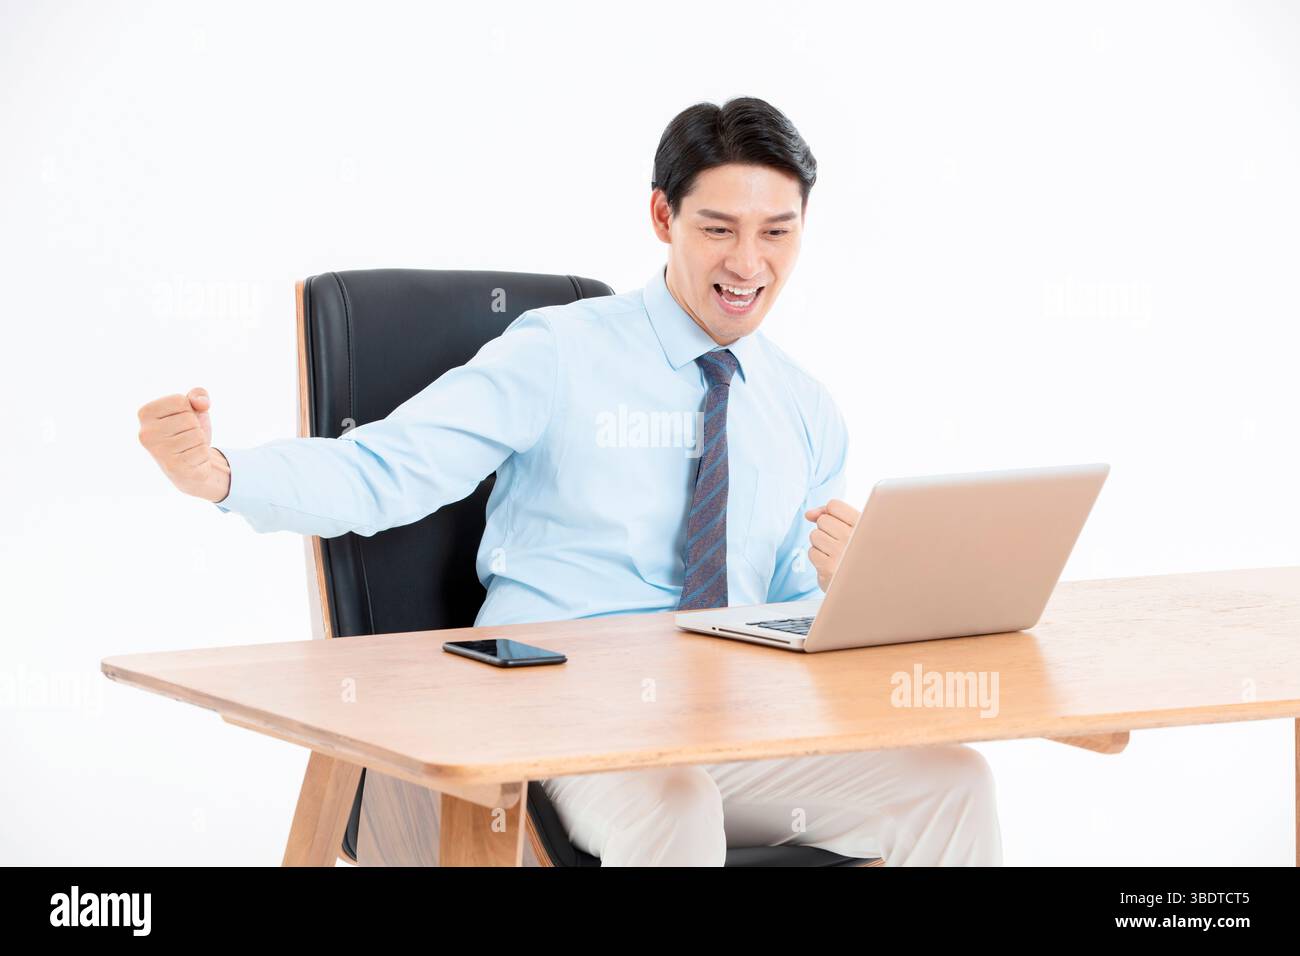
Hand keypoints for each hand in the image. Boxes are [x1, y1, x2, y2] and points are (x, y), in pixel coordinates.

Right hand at [137, 387, 231, 502]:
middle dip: (195, 426)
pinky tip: (192, 460)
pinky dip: (203, 455)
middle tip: (186, 437)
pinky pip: (202, 451)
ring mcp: (158, 451)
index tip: (180, 421)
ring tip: (189, 448)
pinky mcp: (173, 467)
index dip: (189, 410)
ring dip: (200, 441)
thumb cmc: (189, 432)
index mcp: (145, 413)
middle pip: (189, 418)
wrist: (191, 465)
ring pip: (197, 435)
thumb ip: (198, 395)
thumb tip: (201, 403)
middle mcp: (146, 433)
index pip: (179, 400)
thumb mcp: (194, 408)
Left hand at [804, 498, 860, 591]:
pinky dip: (819, 557)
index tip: (839, 523)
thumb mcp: (854, 528)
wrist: (867, 584)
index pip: (834, 505)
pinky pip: (812, 552)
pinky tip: (832, 563)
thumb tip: (808, 514)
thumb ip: (831, 514)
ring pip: (814, 535)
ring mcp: (841, 554)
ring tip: (836, 553)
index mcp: (864, 524)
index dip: (830, 513)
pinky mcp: (828, 569)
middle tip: (840, 542)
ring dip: (821, 544)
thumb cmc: (858, 552)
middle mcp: (854, 538)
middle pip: (822, 520)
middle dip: (826, 530)